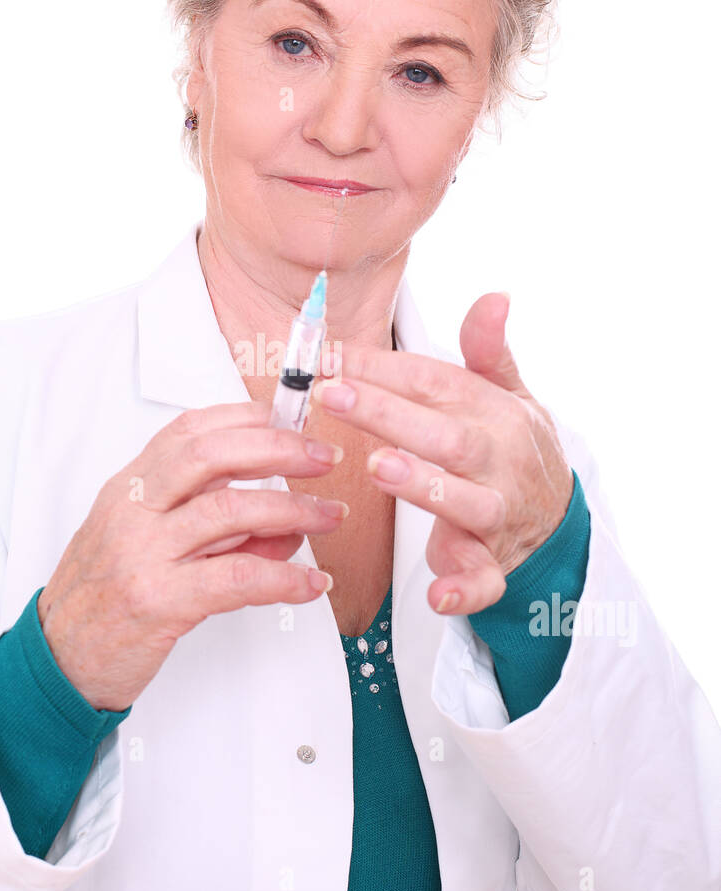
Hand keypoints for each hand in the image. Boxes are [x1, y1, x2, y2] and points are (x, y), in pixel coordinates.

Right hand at [37, 400, 346, 709]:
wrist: (57, 662)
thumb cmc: (101, 602)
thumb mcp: (149, 548)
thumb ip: (217, 533)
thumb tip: (287, 527)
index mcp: (128, 488)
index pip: (190, 431)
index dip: (247, 419)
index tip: (291, 422)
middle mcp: (132, 511)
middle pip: (212, 455)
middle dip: (278, 449)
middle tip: (322, 457)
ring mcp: (143, 554)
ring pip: (230, 511)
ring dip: (294, 510)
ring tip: (330, 516)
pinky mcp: (159, 601)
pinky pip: (236, 579)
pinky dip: (284, 578)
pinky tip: (311, 583)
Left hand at [313, 293, 573, 615]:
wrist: (560, 520)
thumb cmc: (514, 449)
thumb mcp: (510, 395)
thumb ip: (489, 351)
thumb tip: (494, 297)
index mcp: (492, 412)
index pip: (433, 383)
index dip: (381, 367)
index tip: (330, 353)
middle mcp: (497, 459)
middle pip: (443, 435)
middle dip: (388, 414)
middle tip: (333, 394)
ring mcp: (497, 513)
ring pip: (465, 501)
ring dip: (423, 486)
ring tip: (379, 467)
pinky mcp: (492, 563)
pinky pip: (481, 580)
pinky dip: (462, 588)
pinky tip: (436, 592)